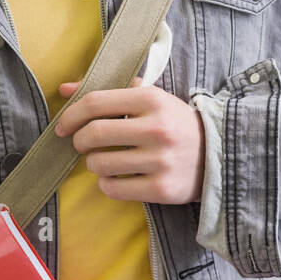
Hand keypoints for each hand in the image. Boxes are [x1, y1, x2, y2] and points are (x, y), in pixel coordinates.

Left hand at [55, 75, 205, 203]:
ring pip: (100, 164)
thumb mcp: (149, 98)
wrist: (218, 153)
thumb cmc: (174, 122)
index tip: (62, 126)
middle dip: (79, 141)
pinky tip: (116, 178)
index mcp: (151, 99)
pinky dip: (106, 184)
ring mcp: (160, 160)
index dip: (71, 115)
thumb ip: (108, 91)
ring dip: (93, 163)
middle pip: (94, 133)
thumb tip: (64, 90)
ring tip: (104, 160)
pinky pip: (113, 189)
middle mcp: (157, 128)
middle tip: (81, 144)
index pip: (96, 102)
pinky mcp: (162, 188)